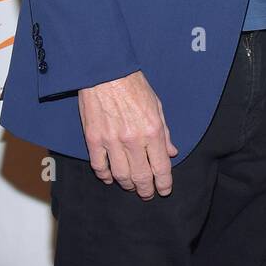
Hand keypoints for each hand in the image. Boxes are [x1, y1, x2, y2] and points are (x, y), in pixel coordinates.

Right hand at [78, 70, 178, 199]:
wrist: (105, 71)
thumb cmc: (133, 85)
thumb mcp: (157, 106)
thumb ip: (164, 132)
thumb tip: (171, 153)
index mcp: (152, 131)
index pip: (161, 167)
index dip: (164, 184)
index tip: (164, 190)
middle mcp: (133, 140)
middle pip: (140, 177)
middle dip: (146, 190)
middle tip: (147, 194)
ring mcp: (111, 141)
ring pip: (120, 175)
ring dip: (127, 185)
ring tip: (131, 186)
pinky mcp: (93, 139)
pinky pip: (99, 166)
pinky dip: (105, 176)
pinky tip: (110, 178)